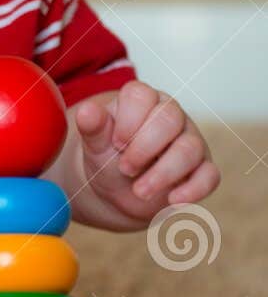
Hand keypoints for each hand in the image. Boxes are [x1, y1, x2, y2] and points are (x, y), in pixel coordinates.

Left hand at [73, 82, 218, 225]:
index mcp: (142, 102)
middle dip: (144, 148)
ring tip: (139, 192)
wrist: (117, 192)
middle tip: (124, 169)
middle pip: (170, 119)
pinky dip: (193, 190)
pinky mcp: (202, 169)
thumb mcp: (95, 145)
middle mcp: (171, 116)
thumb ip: (92, 128)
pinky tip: (172, 201)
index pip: (142, 95)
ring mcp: (190, 141)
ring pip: (190, 148)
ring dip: (163, 173)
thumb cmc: (108, 158)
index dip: (129, 121)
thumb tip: (86, 112)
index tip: (116, 143)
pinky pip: (210, 175)